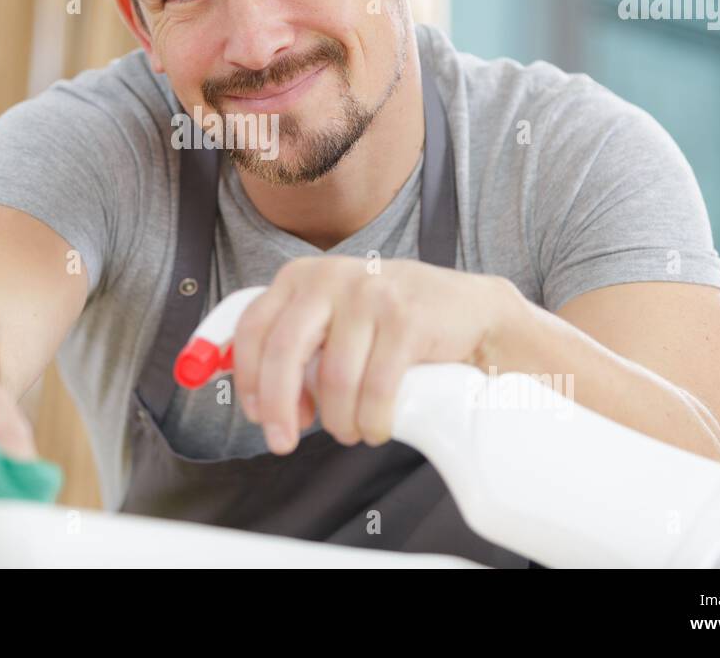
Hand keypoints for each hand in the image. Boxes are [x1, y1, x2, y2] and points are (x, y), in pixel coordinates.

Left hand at [231, 257, 517, 453]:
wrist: (471, 310)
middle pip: (284, 351)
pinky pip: (375, 388)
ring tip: (350, 431)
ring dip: (338, 421)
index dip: (248, 378)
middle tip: (283, 442)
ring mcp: (370, 295)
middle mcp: (330, 277)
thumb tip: (259, 398)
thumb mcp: (334, 316)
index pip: (253, 327)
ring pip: (333, 379)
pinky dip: (372, 421)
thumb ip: (296, 343)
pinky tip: (376, 428)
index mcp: (301, 276)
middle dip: (278, 407)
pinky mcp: (407, 320)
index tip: (256, 415)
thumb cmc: (393, 323)